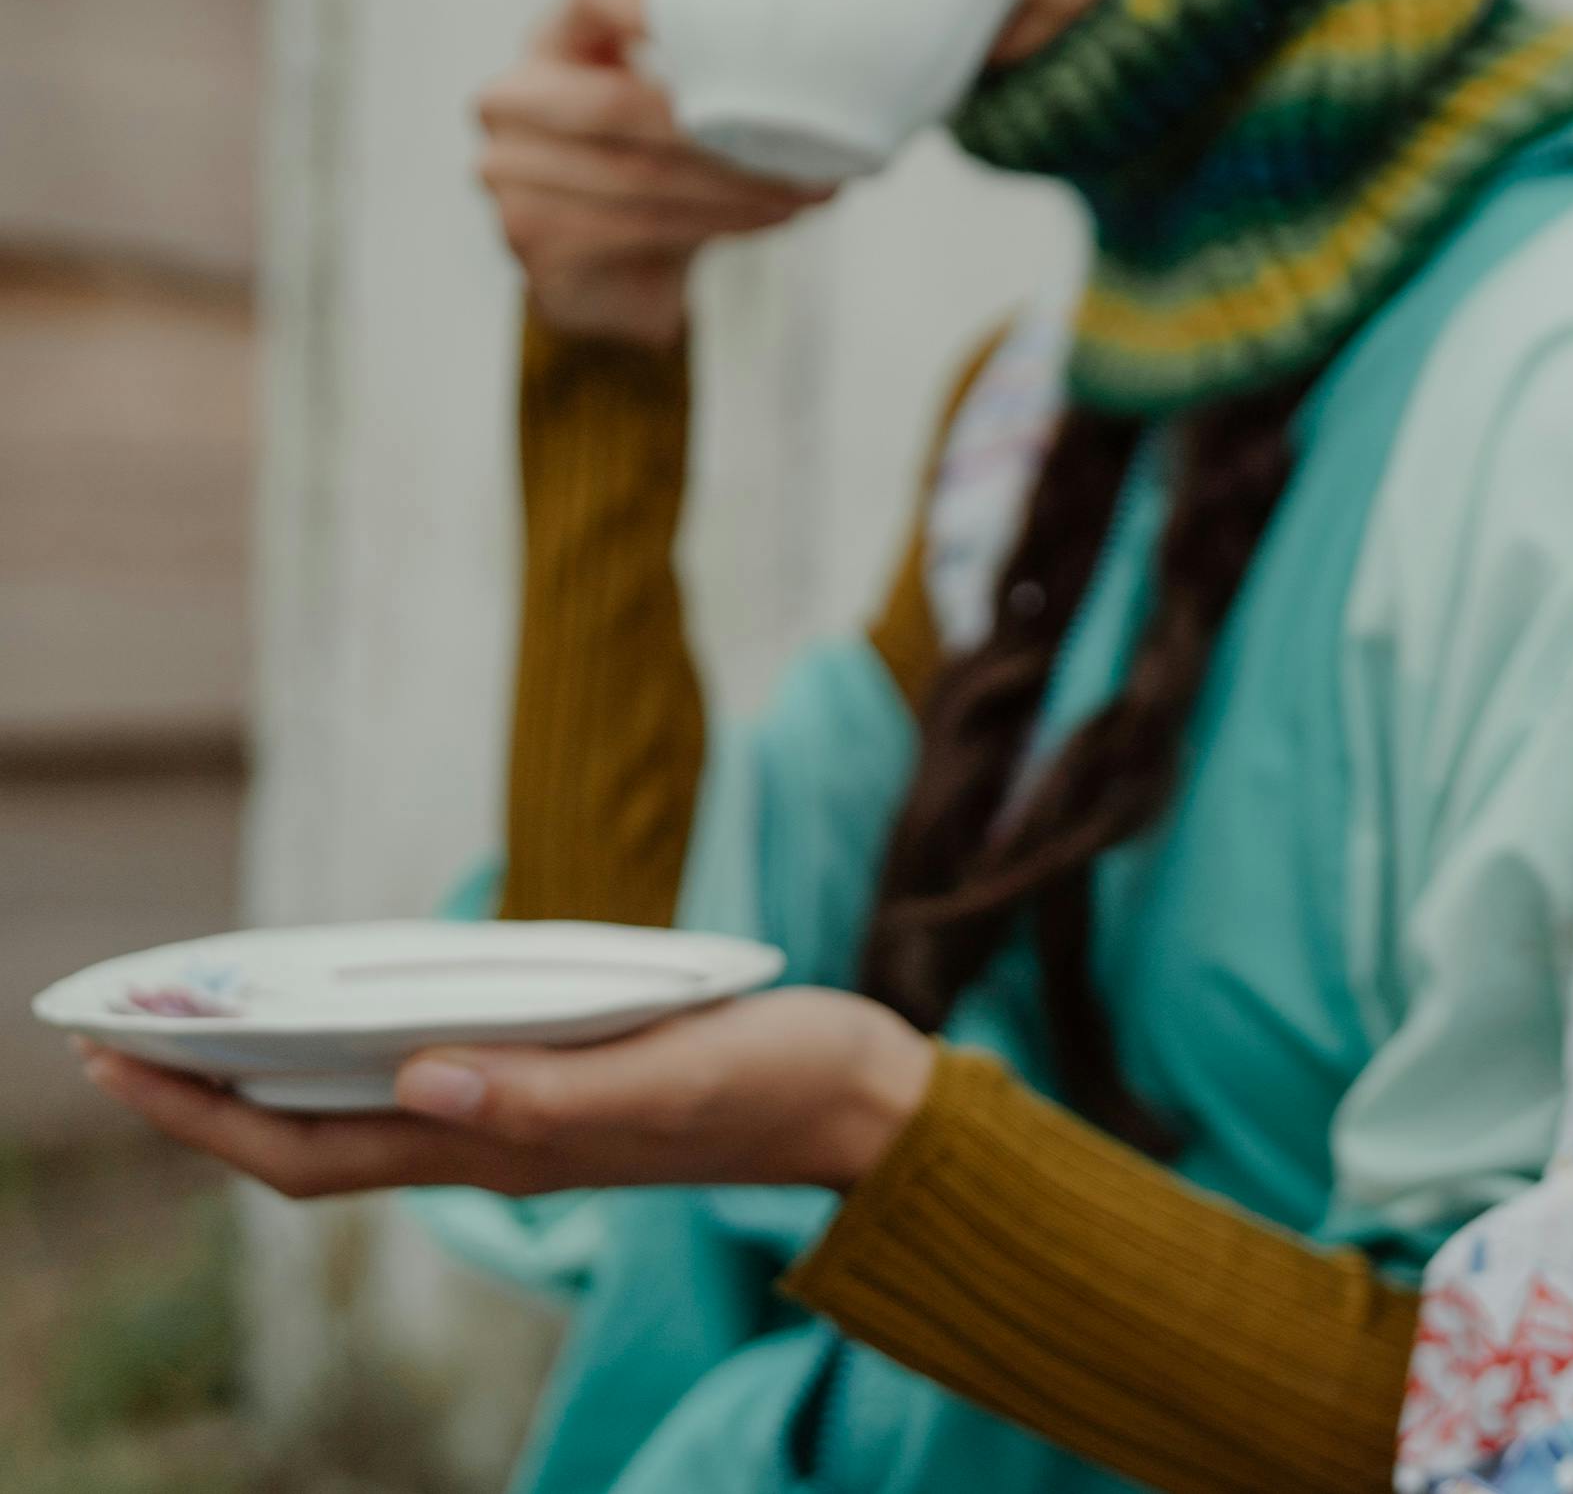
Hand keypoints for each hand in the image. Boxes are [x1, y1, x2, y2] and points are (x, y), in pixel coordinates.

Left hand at [73, 986, 937, 1199]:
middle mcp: (498, 1139)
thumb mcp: (673, 1072)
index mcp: (506, 1142)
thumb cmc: (781, 1082)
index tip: (117, 1064)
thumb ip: (550, 1089)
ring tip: (203, 1025)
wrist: (869, 1101)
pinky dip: (354, 1055)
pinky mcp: (567, 1084)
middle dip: (203, 1100)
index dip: (202, 1115)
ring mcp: (530, 1118)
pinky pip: (423, 1082)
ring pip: (359, 1115)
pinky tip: (351, 1012)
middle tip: (116, 1040)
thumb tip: (417, 1079)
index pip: (310, 1147)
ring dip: (269, 1079)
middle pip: (311, 1139)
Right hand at [476, 0, 823, 344]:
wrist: (621, 269)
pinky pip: (637, 227)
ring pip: (640, 176)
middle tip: (813, 143)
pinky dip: (720, 223)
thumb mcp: (682, 101)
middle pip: (621, 103)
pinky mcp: (530, 237)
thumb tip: (836, 55)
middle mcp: (514, 97)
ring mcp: (509, 169)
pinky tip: (772, 217)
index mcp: (558, 38)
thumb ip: (722, 63)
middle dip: (725, 130)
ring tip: (812, 187)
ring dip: (740, 186)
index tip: (755, 20)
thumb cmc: (664, 162)